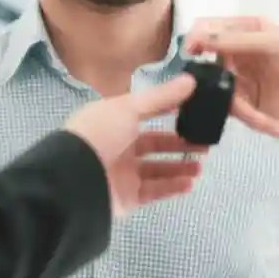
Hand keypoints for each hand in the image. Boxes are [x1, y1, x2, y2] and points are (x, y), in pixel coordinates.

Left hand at [64, 75, 209, 216]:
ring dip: (180, 167)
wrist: (74, 180)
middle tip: (204, 144)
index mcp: (114, 121)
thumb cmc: (100, 134)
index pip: (146, 113)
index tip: (194, 109)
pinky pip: (154, 191)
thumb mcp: (129, 108)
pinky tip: (189, 183)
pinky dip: (172, 187)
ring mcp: (123, 173)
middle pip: (155, 144)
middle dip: (180, 144)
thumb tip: (192, 80)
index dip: (169, 110)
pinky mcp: (127, 197)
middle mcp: (118, 146)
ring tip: (200, 165)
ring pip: (158, 169)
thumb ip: (162, 97)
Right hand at [184, 17, 278, 142]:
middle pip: (209, 65)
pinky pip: (241, 114)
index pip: (210, 28)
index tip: (191, 54)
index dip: (195, 39)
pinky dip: (258, 123)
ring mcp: (246, 80)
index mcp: (249, 30)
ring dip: (243, 111)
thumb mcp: (277, 45)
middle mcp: (242, 54)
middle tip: (227, 97)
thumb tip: (199, 37)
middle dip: (213, 84)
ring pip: (223, 94)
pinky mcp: (253, 105)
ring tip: (264, 120)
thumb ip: (238, 41)